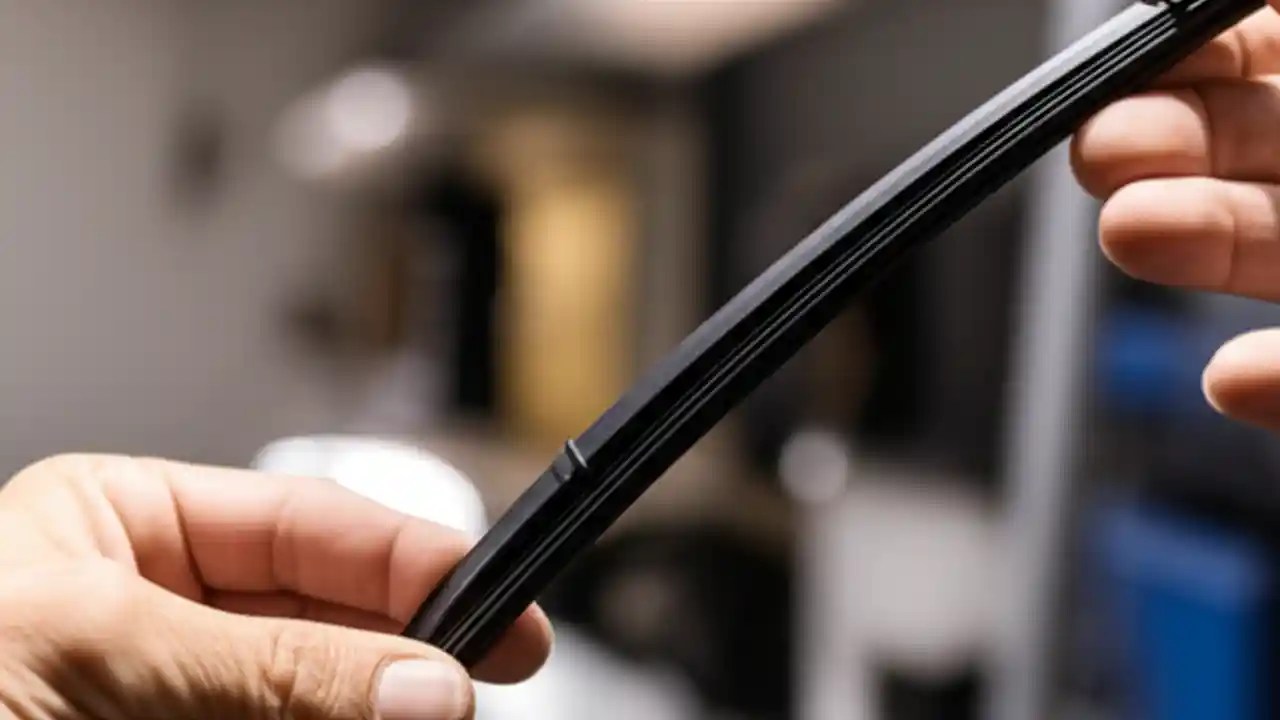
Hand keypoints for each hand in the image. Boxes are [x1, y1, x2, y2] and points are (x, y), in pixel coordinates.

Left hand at [0, 454, 551, 719]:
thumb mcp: (88, 655)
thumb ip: (264, 669)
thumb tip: (419, 683)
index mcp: (123, 535)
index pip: (305, 527)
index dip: (413, 563)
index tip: (497, 611)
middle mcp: (158, 624)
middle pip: (327, 624)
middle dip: (406, 657)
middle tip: (482, 686)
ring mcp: (174, 708)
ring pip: (317, 703)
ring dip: (376, 716)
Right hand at [1073, 3, 1279, 429]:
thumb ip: (1278, 12)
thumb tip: (1194, 10)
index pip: (1274, 55)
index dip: (1200, 55)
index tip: (1132, 68)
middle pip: (1261, 149)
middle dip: (1172, 144)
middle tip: (1104, 151)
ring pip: (1278, 255)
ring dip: (1198, 241)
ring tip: (1135, 231)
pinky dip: (1275, 384)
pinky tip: (1230, 379)